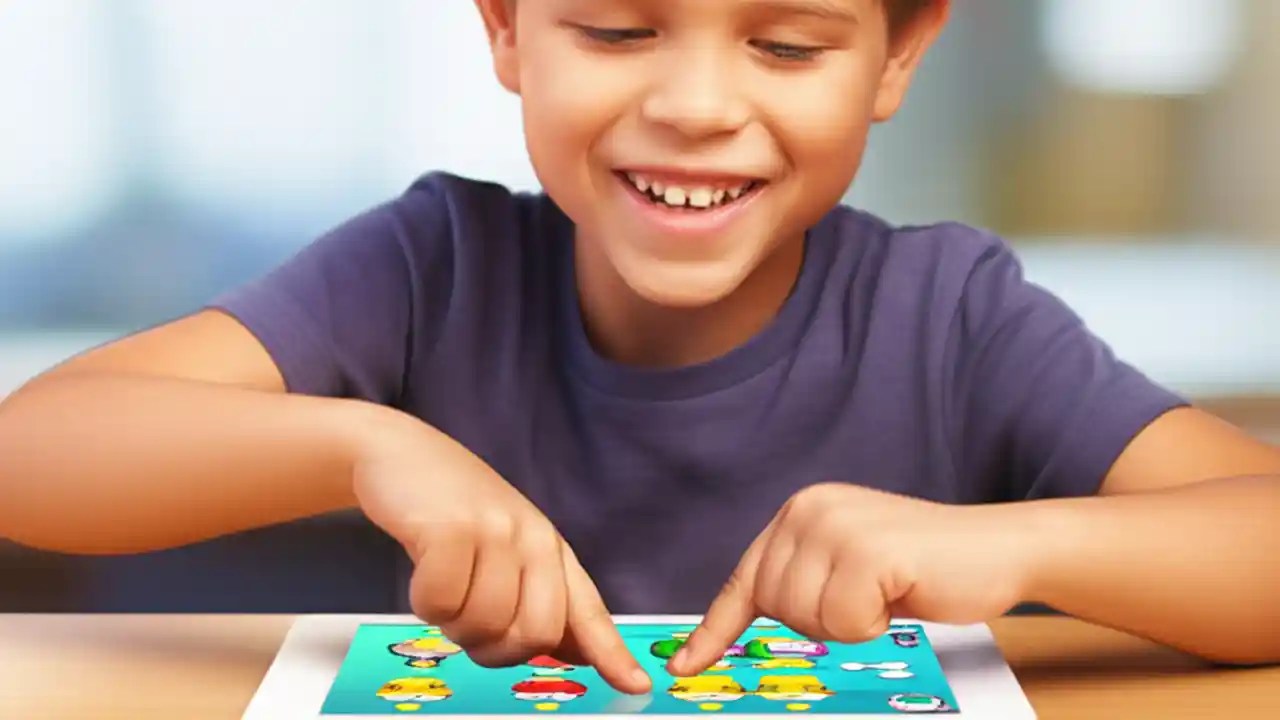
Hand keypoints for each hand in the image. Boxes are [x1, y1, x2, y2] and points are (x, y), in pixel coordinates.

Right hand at [352, 413, 649, 693]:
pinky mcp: (453, 528)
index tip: (638, 686)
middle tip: (467, 622)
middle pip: (534, 635)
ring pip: (482, 626)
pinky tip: (423, 570)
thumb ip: (538, 596)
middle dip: (494, 649)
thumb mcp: (504, 548)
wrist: (399, 453)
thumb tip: (577, 654)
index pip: (587, 610)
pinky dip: (424, 602)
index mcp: (550, 548)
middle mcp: (532, 538)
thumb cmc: (450, 511)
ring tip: (443, 586)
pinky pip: (440, 604)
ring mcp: (496, 530)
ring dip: (451, 624)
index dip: (611, 653)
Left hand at [668, 483, 1033, 675]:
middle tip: (867, 599)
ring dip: (850, 622)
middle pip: (774, 607)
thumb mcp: (848, 564)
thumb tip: (752, 616)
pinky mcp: (866, 550)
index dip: (716, 629)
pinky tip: (900, 593)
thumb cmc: (923, 567)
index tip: (686, 665)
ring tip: (885, 591)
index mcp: (801, 511)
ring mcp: (836, 526)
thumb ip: (802, 579)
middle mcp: (809, 510)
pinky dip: (873, 623)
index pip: (745, 579)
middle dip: (820, 622)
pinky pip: (843, 622)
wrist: (996, 548)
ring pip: (806, 618)